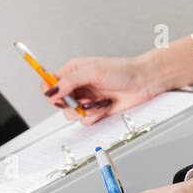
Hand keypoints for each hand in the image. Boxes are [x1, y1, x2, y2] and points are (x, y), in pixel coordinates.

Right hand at [45, 56, 159, 123]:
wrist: (142, 83)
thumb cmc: (121, 71)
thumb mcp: (92, 71)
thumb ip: (69, 81)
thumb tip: (51, 91)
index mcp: (72, 71)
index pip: (49, 82)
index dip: (49, 90)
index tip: (58, 94)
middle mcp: (77, 86)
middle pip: (58, 102)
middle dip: (71, 103)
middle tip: (83, 99)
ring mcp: (86, 100)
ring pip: (71, 114)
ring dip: (85, 111)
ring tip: (98, 101)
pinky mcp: (95, 112)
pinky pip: (85, 121)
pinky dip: (95, 116)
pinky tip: (105, 106)